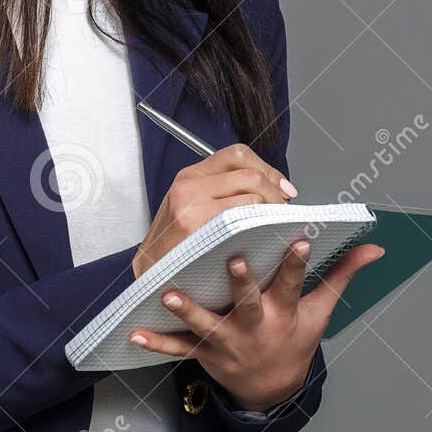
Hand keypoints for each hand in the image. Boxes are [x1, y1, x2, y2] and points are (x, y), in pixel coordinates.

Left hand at [129, 237, 384, 411]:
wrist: (272, 390)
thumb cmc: (294, 341)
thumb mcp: (320, 312)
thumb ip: (341, 275)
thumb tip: (372, 247)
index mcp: (284, 314)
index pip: (293, 284)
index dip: (297, 264)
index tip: (300, 240)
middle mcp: (255, 328)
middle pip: (248, 304)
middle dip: (242, 283)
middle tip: (235, 260)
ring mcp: (228, 343)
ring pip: (207, 327)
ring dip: (189, 312)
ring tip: (170, 295)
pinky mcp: (204, 355)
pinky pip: (178, 350)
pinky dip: (157, 343)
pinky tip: (136, 333)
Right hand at [132, 143, 296, 278]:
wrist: (148, 277)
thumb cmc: (177, 249)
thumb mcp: (192, 209)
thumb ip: (223, 193)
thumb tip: (272, 186)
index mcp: (190, 176)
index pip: (238, 155)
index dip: (267, 169)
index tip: (282, 189)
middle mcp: (189, 184)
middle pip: (249, 172)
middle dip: (275, 191)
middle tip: (283, 211)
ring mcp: (191, 203)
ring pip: (251, 192)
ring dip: (271, 210)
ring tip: (273, 227)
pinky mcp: (195, 223)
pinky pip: (243, 216)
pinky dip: (260, 225)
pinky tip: (262, 237)